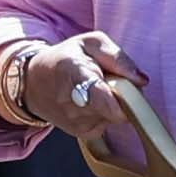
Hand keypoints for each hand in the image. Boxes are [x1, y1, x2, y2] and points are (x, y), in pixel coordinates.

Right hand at [10, 29, 147, 131]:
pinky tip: (94, 103)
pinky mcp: (81, 133)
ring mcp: (76, 122)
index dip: (121, 99)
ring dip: (115, 104)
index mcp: (74, 73)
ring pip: (115, 117)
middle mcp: (72, 102)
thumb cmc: (65, 58)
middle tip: (114, 82)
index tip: (132, 93)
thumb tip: (141, 80)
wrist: (34, 83)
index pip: (98, 95)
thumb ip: (118, 58)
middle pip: (115, 108)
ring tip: (99, 90)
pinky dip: (108, 114)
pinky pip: (109, 124)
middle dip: (124, 96)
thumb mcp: (90, 43)